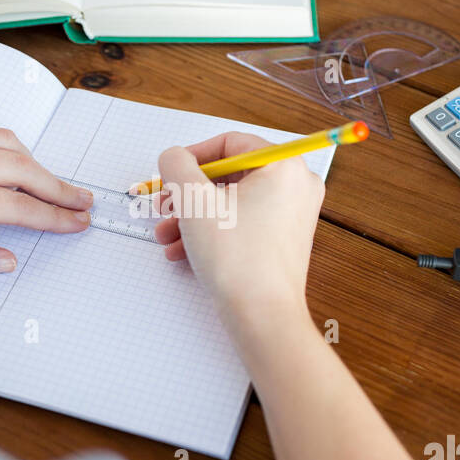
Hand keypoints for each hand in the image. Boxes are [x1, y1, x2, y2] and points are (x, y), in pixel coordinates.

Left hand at [0, 121, 91, 284]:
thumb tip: (5, 260)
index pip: (15, 206)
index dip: (52, 217)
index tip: (76, 224)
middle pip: (22, 168)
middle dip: (58, 187)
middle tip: (84, 203)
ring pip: (7, 143)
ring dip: (39, 165)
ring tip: (59, 187)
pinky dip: (11, 148)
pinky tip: (21, 165)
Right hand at [152, 132, 323, 316]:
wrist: (262, 316)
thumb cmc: (235, 257)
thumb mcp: (194, 201)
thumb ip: (177, 166)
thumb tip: (174, 157)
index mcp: (283, 165)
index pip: (230, 144)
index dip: (192, 157)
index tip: (169, 174)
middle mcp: (296, 185)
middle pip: (230, 176)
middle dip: (189, 195)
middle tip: (163, 207)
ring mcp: (293, 214)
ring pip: (232, 203)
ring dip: (194, 217)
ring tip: (166, 237)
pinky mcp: (285, 240)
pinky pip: (243, 223)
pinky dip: (213, 232)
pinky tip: (183, 252)